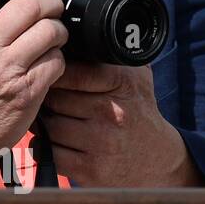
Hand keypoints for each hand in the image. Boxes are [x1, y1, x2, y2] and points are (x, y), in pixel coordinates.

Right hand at [0, 0, 67, 169]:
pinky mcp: (28, 90)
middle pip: (30, 5)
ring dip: (56, 29)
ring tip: (50, 34)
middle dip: (48, 1)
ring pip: (50, 31)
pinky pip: (56, 60)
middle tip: (49, 6)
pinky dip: (56, 57)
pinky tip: (46, 60)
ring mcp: (6, 70)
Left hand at [41, 62, 201, 186]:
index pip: (70, 72)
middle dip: (48, 99)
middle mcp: (113, 113)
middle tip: (50, 100)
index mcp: (122, 84)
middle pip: (55, 98)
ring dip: (46, 123)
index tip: (51, 76)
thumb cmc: (138, 112)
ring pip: (49, 125)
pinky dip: (49, 147)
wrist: (158, 162)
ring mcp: (101, 143)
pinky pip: (51, 151)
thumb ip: (108, 55)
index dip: (55, 74)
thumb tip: (70, 34)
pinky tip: (60, 141)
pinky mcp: (90, 169)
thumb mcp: (135, 78)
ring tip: (55, 120)